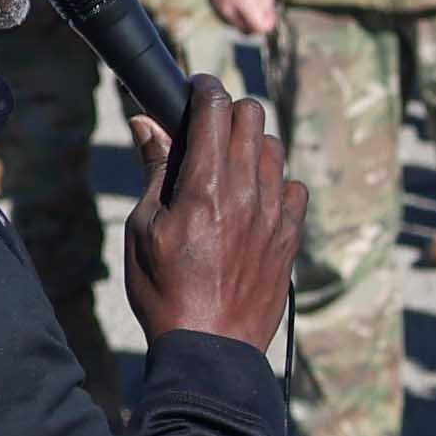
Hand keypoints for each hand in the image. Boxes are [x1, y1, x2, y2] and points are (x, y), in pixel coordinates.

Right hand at [126, 52, 294, 348]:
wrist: (210, 348)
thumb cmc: (164, 292)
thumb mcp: (142, 229)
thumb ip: (153, 170)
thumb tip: (145, 122)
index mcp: (205, 185)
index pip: (215, 107)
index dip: (204, 87)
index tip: (194, 87)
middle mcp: (247, 191)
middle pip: (252, 116)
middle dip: (228, 111)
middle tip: (207, 128)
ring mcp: (274, 213)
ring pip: (274, 148)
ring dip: (251, 145)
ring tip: (227, 167)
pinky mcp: (290, 236)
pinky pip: (293, 187)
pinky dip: (274, 183)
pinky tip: (253, 201)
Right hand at [220, 0, 285, 41]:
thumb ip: (266, 7)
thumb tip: (266, 22)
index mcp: (244, 3)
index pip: (257, 28)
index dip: (266, 26)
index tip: (270, 18)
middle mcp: (228, 9)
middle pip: (245, 30)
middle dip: (255, 25)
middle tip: (262, 12)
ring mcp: (218, 8)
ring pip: (235, 25)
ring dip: (244, 20)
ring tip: (250, 3)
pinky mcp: (212, 5)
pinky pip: (225, 18)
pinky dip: (234, 15)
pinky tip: (239, 1)